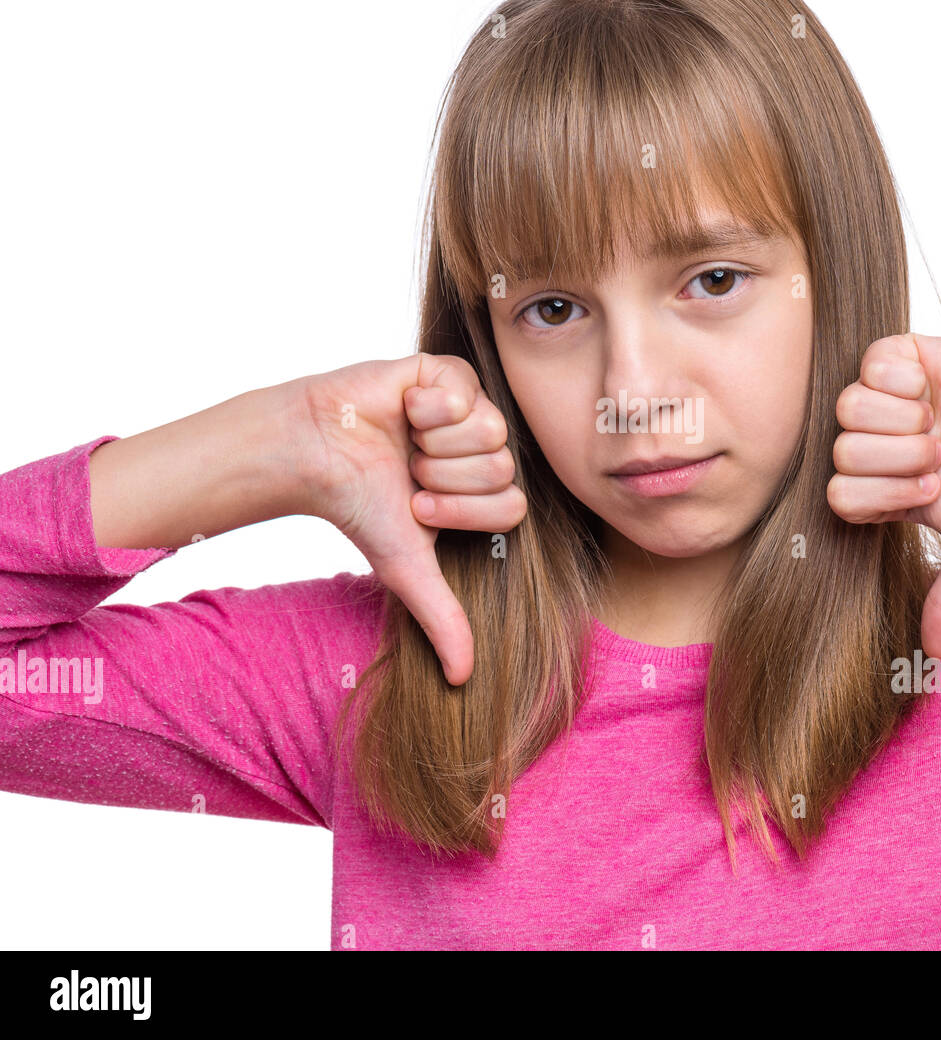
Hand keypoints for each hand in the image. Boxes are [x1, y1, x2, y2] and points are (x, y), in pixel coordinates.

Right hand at [294, 353, 525, 684]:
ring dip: (433, 444)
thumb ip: (443, 618)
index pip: (513, 505)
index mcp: (487, 488)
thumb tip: (462, 681)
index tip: (418, 504)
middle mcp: (486, 447)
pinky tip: (402, 407)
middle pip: (503, 468)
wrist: (314, 451)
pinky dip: (424, 405)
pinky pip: (463, 390)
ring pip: (489, 429)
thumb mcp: (408, 568)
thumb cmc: (360, 506)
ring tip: (405, 440)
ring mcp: (471, 405)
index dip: (463, 511)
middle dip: (444, 478)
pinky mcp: (447, 371)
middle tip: (408, 470)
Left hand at [829, 333, 940, 659]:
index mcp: (876, 487)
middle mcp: (869, 442)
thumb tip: (936, 656)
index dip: (885, 494)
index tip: (932, 489)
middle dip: (901, 458)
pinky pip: (870, 364)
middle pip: (842, 452)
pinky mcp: (894, 356)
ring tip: (940, 421)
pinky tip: (934, 385)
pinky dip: (906, 378)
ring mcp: (879, 398)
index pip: (839, 495)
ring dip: (905, 419)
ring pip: (849, 407)